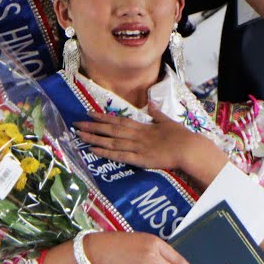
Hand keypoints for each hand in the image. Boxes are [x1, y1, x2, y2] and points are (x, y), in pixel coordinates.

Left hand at [74, 104, 226, 185]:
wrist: (187, 148)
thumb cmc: (180, 136)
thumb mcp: (167, 121)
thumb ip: (157, 113)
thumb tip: (151, 103)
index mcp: (142, 126)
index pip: (118, 120)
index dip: (103, 117)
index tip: (89, 113)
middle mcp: (136, 135)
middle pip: (110, 130)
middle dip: (92, 127)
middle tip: (76, 124)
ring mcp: (136, 147)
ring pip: (111, 142)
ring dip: (94, 139)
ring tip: (79, 136)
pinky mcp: (139, 159)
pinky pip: (119, 156)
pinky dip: (105, 153)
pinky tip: (94, 151)